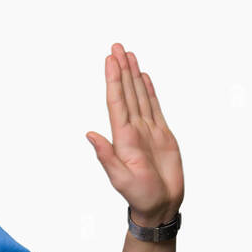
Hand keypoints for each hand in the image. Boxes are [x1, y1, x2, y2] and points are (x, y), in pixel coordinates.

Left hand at [86, 42, 183, 226]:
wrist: (160, 206)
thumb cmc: (140, 197)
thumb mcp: (120, 179)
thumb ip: (106, 156)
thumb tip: (89, 135)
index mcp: (122, 138)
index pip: (116, 102)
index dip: (114, 80)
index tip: (110, 59)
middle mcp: (134, 130)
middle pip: (127, 93)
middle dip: (121, 69)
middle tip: (117, 46)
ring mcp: (148, 131)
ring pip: (139, 96)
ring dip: (133, 75)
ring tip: (129, 54)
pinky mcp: (162, 135)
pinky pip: (155, 107)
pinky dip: (148, 91)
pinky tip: (143, 77)